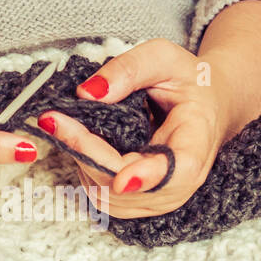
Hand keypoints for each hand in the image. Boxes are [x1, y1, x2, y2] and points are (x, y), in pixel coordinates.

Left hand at [33, 38, 236, 218]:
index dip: (149, 177)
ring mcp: (163, 197)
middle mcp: (184, 180)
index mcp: (198, 139)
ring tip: (65, 125)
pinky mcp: (143, 202)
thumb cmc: (189, 82)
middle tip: (53, 119)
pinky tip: (82, 144)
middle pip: (127, 184)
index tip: (123, 181)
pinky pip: (104, 197)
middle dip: (86, 151)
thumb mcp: (164, 58)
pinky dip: (85, 170)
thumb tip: (88, 93)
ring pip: (110, 196)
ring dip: (81, 161)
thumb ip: (128, 69)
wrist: (207, 108)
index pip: (180, 170)